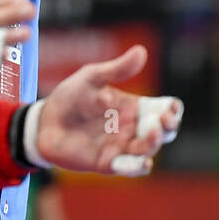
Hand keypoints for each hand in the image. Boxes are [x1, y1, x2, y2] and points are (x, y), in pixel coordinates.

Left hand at [35, 46, 183, 175]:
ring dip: (153, 143)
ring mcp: (121, 146)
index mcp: (134, 106)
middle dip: (169, 126)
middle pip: (163, 131)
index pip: (163, 109)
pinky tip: (143, 162)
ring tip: (150, 132)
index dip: (173, 109)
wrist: (45, 121)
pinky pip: (128, 168)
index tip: (171, 106)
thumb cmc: (71, 96)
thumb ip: (117, 69)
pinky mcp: (107, 163)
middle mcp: (132, 128)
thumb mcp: (92, 77)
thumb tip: (141, 51)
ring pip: (148, 149)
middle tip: (164, 120)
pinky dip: (138, 167)